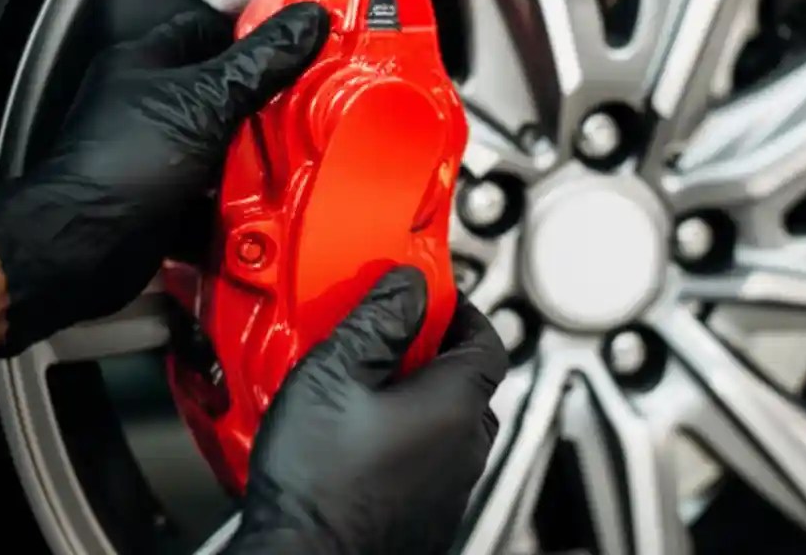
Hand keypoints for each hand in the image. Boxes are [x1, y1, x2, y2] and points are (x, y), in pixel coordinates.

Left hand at [0, 2, 329, 355]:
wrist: (85, 247)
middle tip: (304, 106)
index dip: (252, 34)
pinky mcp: (164, 203)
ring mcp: (155, 157)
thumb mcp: (207, 101)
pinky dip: (238, 204)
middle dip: (262, 106)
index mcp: (146, 64)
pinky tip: (262, 205)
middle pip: (220, 95)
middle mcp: (147, 108)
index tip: (294, 44)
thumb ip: (260, 63)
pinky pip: (213, 197)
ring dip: (253, 160)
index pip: (207, 30)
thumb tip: (305, 23)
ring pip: (220, 150)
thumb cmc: (119, 165)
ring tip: (290, 158)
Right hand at [226, 267, 507, 554]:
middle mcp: (465, 449)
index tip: (432, 297)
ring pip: (450, 427)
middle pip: (470, 383)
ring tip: (369, 389)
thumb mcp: (333, 374)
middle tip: (396, 338)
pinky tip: (363, 441)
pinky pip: (431, 465)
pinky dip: (409, 442)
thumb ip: (377, 320)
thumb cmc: (318, 485)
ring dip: (420, 400)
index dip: (461, 311)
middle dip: (436, 354)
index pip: (487, 340)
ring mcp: (450, 489)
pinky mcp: (428, 518)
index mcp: (454, 405)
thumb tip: (405, 287)